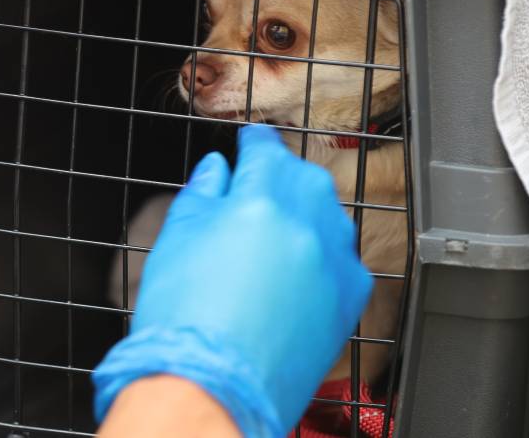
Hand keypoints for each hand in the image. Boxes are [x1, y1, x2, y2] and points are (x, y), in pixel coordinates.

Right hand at [92, 125, 372, 436]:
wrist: (211, 387)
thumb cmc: (186, 320)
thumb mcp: (178, 238)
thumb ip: (204, 194)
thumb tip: (219, 170)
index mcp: (263, 197)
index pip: (266, 149)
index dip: (254, 142)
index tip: (250, 142)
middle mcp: (309, 221)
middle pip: (304, 179)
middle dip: (282, 179)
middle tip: (256, 193)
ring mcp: (336, 260)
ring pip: (329, 218)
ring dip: (306, 217)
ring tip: (273, 239)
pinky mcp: (351, 299)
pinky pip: (344, 261)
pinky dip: (323, 259)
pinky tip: (295, 275)